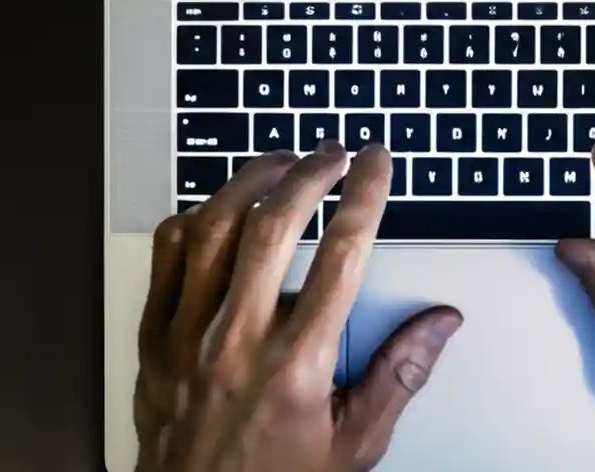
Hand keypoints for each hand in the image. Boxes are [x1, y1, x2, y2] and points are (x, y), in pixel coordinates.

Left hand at [134, 142, 462, 471]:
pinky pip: (166, 255)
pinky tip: (220, 207)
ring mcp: (187, 335)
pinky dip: (195, 218)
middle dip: (310, 174)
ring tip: (281, 162)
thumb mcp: (354, 442)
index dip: (365, 197)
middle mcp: (237, 341)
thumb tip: (440, 323)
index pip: (341, 256)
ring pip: (213, 228)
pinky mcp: (154, 337)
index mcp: (295, 366)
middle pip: (273, 227)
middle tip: (332, 153)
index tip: (376, 166)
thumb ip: (399, 374)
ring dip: (251, 182)